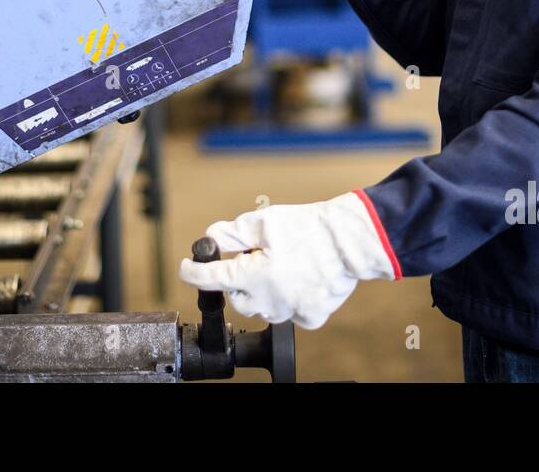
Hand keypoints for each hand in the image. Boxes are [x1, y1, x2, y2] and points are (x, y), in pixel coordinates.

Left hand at [178, 191, 398, 329]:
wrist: (351, 242)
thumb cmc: (309, 229)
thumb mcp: (264, 222)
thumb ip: (232, 233)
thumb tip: (211, 237)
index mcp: (253, 276)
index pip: (211, 279)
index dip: (193, 272)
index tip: (186, 267)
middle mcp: (269, 300)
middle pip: (238, 299)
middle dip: (236, 282)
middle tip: (248, 260)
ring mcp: (291, 312)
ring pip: (264, 308)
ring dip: (261, 292)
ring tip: (277, 267)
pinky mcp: (311, 316)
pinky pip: (290, 313)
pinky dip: (288, 300)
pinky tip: (297, 280)